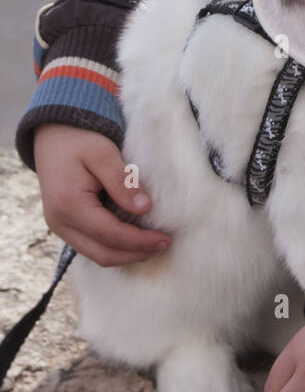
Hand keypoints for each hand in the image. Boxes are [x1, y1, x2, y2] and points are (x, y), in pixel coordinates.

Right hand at [33, 123, 171, 264]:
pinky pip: (91, 246)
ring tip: (153, 245)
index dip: (140, 241)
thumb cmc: (80, 140)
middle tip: (164, 245)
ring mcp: (59, 227)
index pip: (110, 234)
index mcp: (69, 204)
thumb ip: (122, 182)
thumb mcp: (103, 153)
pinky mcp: (64, 226)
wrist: (52, 136)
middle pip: (103, 254)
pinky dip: (114, 247)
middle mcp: (59, 222)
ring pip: (96, 255)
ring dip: (126, 255)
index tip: (165, 238)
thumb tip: (144, 208)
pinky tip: (134, 239)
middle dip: (136, 254)